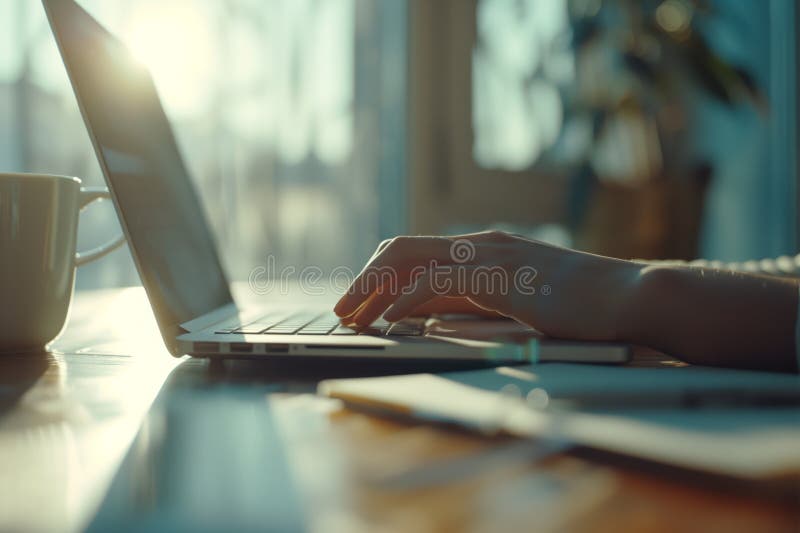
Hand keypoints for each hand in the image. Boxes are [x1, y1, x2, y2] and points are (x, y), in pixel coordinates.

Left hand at [334, 231, 643, 340]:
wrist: (630, 298)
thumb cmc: (579, 306)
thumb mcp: (515, 300)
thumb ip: (474, 301)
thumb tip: (426, 316)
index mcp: (482, 249)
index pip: (413, 254)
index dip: (377, 278)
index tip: (357, 305)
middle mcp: (480, 245)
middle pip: (400, 249)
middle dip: (363, 279)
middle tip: (341, 310)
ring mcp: (491, 256)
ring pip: (411, 261)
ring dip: (374, 290)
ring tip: (352, 317)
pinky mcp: (504, 276)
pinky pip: (441, 282)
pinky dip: (407, 300)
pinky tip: (392, 320)